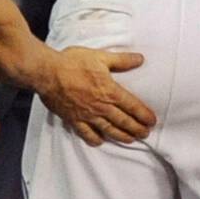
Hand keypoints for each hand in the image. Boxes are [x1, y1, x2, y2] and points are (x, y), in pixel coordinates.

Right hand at [34, 46, 157, 146]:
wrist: (47, 72)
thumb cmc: (73, 62)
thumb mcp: (100, 57)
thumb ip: (121, 60)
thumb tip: (140, 59)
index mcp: (109, 91)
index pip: (132, 106)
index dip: (144, 115)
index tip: (152, 121)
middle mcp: (100, 106)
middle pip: (123, 121)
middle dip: (136, 129)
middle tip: (146, 134)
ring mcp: (87, 115)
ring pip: (108, 130)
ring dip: (121, 136)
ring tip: (131, 140)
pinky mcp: (73, 119)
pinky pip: (86, 133)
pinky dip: (95, 139)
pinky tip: (100, 141)